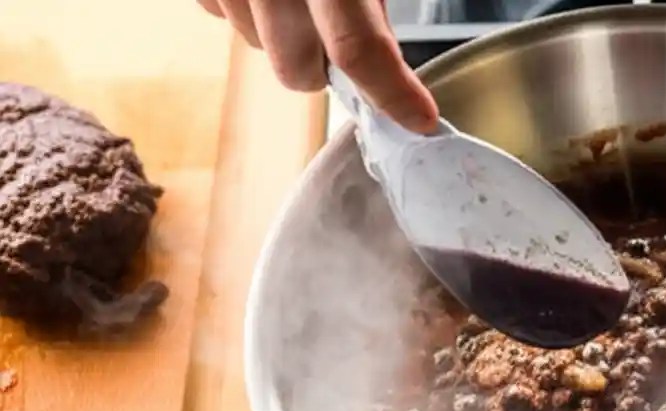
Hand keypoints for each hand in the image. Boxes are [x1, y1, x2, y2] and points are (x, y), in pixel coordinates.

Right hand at [196, 0, 438, 133]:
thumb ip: (369, 4)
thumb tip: (387, 64)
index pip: (358, 50)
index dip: (390, 92)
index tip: (419, 119)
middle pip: (297, 71)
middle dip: (320, 68)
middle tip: (338, 33)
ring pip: (256, 47)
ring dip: (283, 34)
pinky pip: (221, 15)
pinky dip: (247, 8)